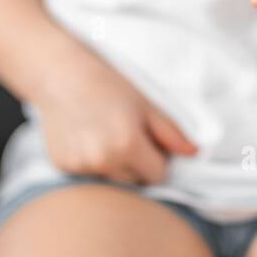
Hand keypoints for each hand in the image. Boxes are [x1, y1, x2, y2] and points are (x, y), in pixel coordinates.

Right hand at [34, 50, 198, 184]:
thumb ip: (171, 133)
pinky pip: (90, 176)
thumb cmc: (109, 84)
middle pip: (135, 181)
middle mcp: (103, 160)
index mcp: (128, 144)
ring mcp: (81, 166)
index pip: (158, 175)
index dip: (158, 158)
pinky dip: (92, 162)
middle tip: (125, 133)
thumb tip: (195, 154)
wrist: (61, 74)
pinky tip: (86, 138)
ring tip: (105, 135)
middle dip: (137, 164)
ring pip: (113, 180)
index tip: (148, 139)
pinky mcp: (63, 167)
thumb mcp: (146, 104)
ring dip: (115, 165)